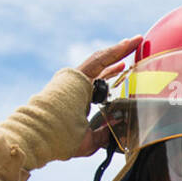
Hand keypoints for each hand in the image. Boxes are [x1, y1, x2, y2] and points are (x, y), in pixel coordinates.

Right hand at [73, 37, 141, 157]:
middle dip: (119, 57)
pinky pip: (99, 60)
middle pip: (102, 66)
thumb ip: (104, 134)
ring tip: (136, 40)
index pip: (99, 82)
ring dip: (120, 49)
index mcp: (77, 97)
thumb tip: (118, 130)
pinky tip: (127, 44)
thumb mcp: (90, 139)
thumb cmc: (61, 140)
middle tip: (135, 47)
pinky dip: (114, 51)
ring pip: (102, 59)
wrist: (45, 134)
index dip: (112, 74)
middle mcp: (76, 84)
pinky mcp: (76, 74)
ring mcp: (75, 78)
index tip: (125, 68)